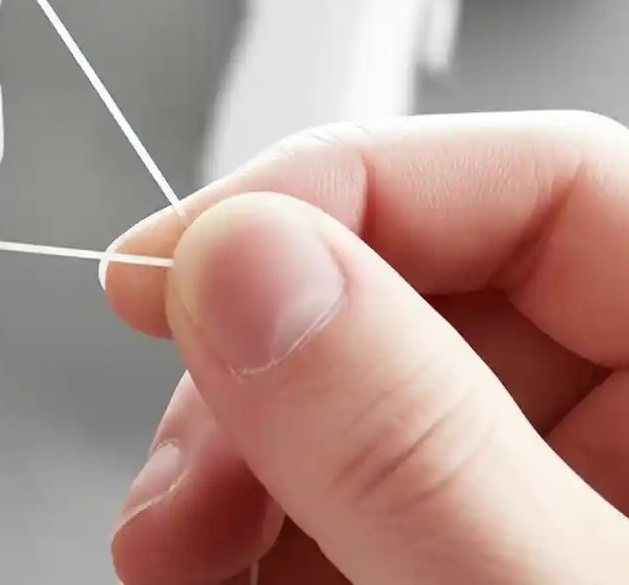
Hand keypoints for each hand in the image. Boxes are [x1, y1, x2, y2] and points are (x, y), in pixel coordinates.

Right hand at [103, 112, 628, 583]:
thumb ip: (413, 441)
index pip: (547, 182)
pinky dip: (253, 533)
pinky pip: (337, 504)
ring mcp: (543, 517)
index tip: (185, 257)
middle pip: (409, 301)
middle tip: (180, 462)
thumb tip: (248, 264)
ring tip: (179, 552)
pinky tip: (223, 575)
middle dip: (252, 372)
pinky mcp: (461, 568)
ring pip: (345, 404)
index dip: (345, 186)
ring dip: (226, 468)